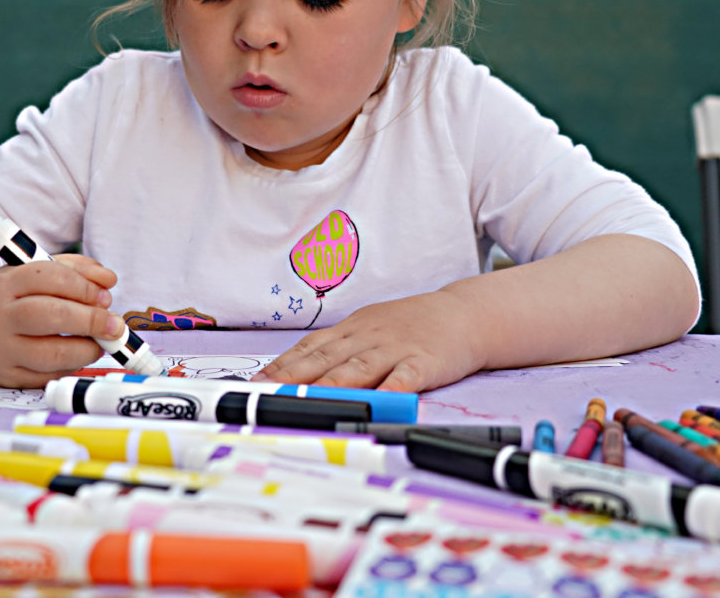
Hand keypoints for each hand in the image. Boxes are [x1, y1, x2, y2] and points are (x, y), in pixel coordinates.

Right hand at [0, 254, 123, 388]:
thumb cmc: (20, 295)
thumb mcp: (41, 272)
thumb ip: (78, 271)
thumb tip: (108, 282)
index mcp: (4, 282)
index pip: (49, 278)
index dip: (84, 287)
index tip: (105, 297)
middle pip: (50, 316)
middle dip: (90, 320)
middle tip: (114, 324)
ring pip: (52, 354)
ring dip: (86, 349)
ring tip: (100, 343)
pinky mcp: (5, 376)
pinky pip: (48, 375)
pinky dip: (72, 365)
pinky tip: (78, 354)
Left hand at [253, 290, 481, 391]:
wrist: (463, 314)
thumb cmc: (412, 325)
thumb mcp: (370, 327)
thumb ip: (340, 349)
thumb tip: (299, 372)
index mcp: (352, 329)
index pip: (309, 347)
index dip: (281, 365)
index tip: (257, 382)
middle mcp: (367, 337)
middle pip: (325, 359)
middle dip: (293, 378)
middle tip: (266, 393)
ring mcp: (395, 349)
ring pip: (356, 369)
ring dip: (328, 387)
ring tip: (304, 402)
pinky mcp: (423, 364)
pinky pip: (402, 380)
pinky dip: (386, 393)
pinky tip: (372, 405)